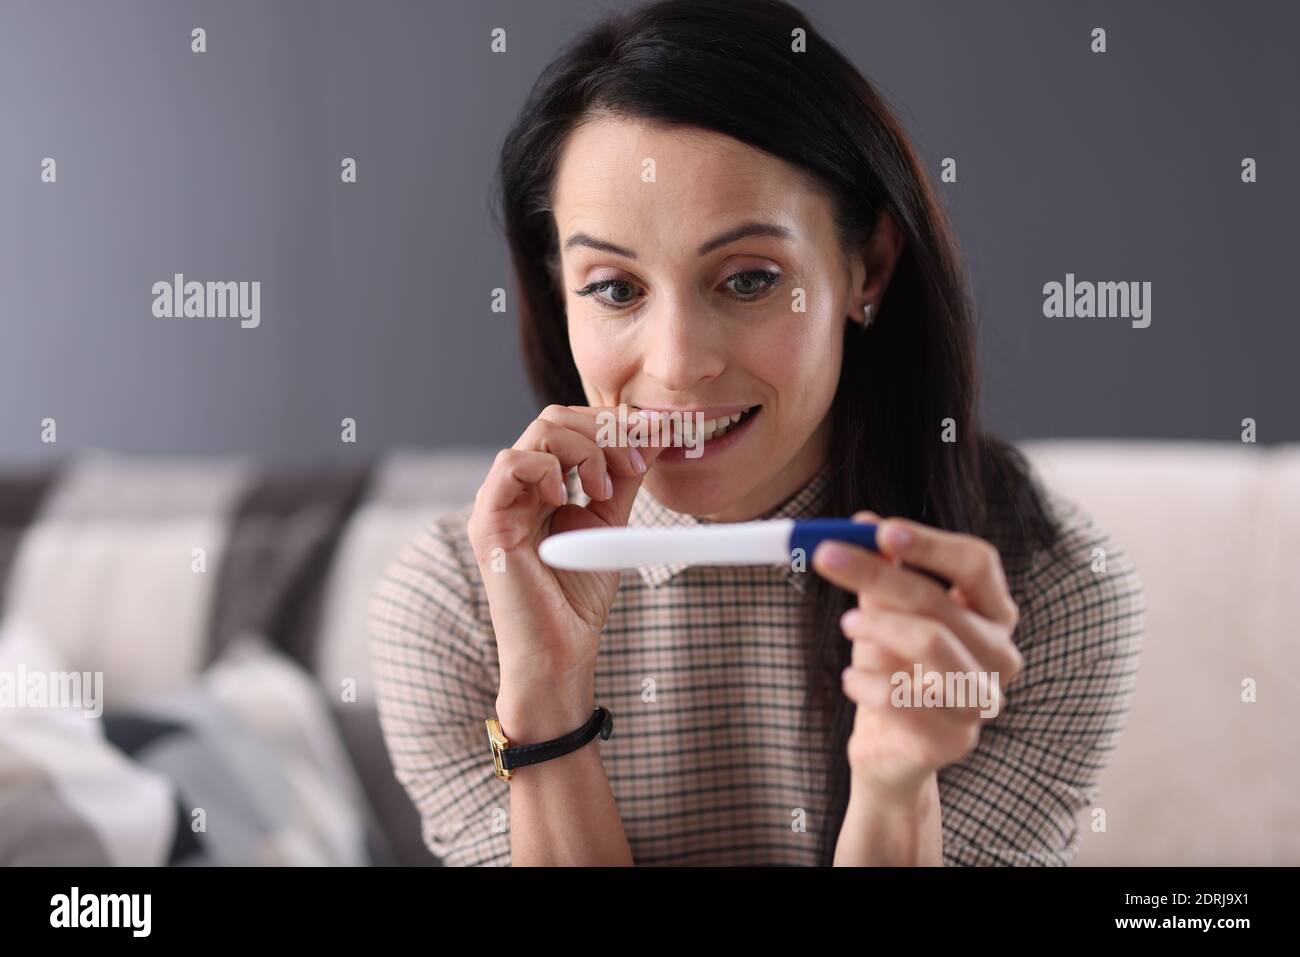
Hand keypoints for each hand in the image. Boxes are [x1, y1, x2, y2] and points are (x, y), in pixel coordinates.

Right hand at [467, 405, 664, 732]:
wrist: (561, 650)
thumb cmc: (577, 597)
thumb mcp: (611, 524)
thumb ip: (625, 479)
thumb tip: (654, 436)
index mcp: (542, 484)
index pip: (572, 425)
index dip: (615, 422)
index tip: (657, 437)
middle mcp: (517, 487)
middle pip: (555, 418)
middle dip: (606, 429)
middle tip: (637, 460)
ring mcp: (499, 500)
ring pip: (538, 431)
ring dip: (586, 448)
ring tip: (606, 488)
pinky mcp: (488, 520)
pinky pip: (512, 464)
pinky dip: (549, 468)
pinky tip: (571, 496)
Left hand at [811, 512, 1022, 793]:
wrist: (889, 744)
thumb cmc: (894, 666)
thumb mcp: (886, 611)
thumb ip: (882, 569)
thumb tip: (861, 524)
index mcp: (993, 613)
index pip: (977, 563)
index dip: (930, 543)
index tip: (880, 531)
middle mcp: (1000, 654)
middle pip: (940, 600)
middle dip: (877, 574)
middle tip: (826, 556)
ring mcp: (982, 700)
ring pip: (929, 642)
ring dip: (876, 626)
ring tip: (847, 624)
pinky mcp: (954, 740)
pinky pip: (900, 697)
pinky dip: (864, 681)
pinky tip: (852, 679)